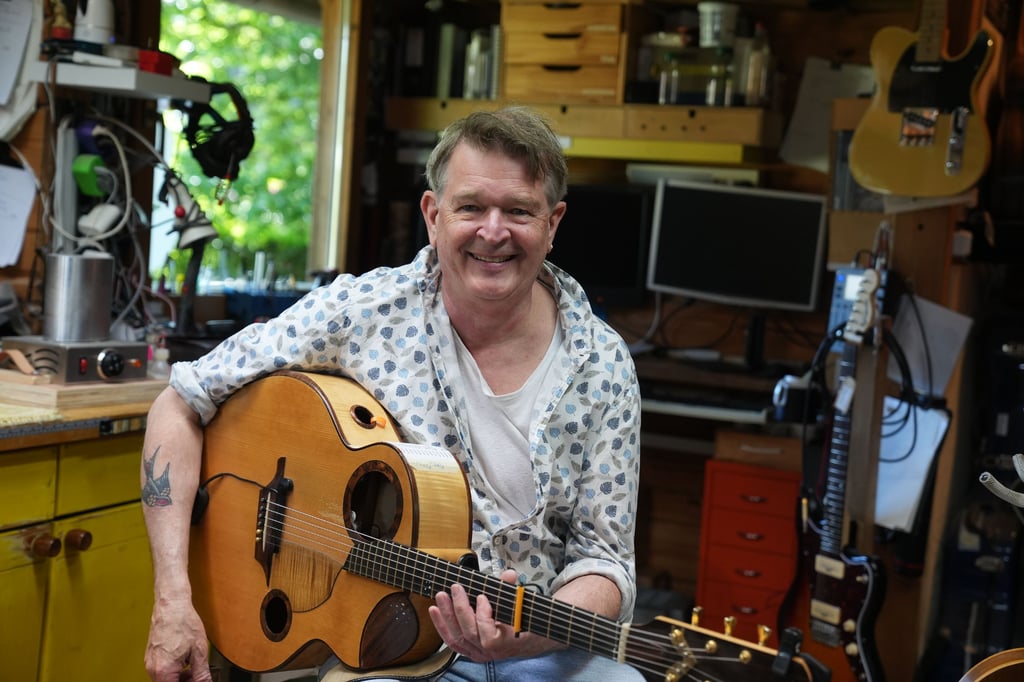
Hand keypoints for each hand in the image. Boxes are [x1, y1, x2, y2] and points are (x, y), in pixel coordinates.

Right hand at [144, 597, 212, 680]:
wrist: (172, 605)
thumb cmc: (183, 623)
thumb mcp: (199, 652)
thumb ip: (202, 674)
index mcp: (164, 671)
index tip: (198, 681)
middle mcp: (153, 669)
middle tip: (198, 677)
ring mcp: (150, 662)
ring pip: (165, 679)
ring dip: (180, 678)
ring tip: (194, 667)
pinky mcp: (151, 656)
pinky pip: (162, 670)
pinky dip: (174, 670)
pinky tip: (185, 661)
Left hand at [428, 569, 560, 662]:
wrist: (526, 641)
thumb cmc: (524, 623)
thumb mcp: (522, 607)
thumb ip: (512, 590)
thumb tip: (508, 574)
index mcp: (505, 643)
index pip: (488, 636)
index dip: (482, 616)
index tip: (482, 596)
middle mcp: (490, 652)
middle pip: (468, 633)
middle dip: (460, 608)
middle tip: (456, 588)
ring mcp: (478, 653)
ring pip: (457, 637)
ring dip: (447, 615)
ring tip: (441, 596)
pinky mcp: (469, 651)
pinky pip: (452, 641)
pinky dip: (441, 626)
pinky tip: (435, 611)